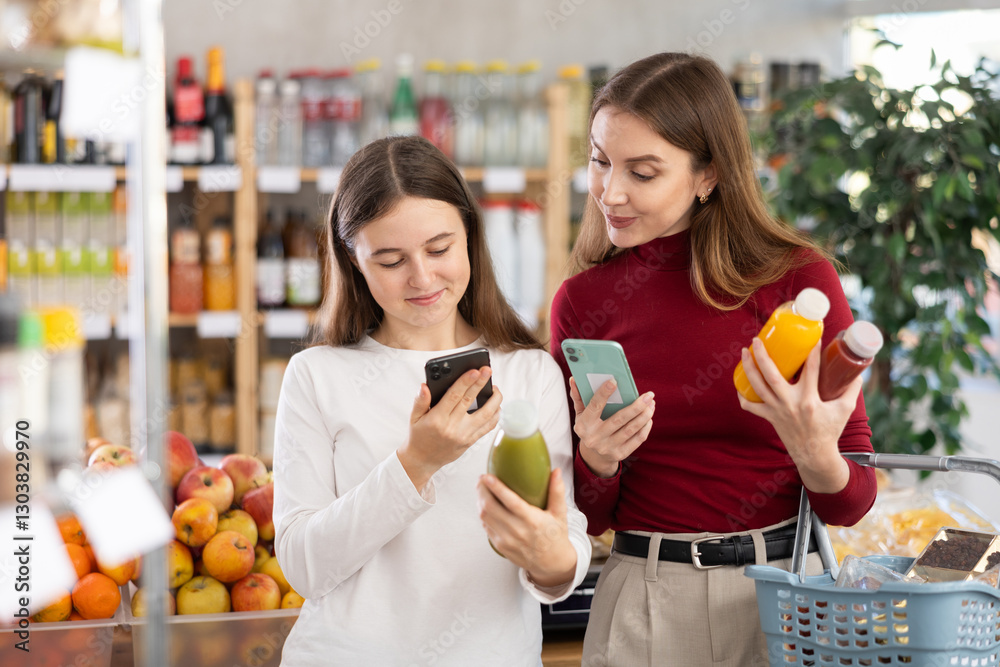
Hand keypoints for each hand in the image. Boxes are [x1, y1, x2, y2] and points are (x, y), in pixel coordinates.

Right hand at [398, 367, 501, 490]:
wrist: (423, 460)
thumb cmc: (418, 436)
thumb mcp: (414, 418)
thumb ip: (420, 401)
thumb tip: (424, 386)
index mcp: (437, 419)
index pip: (454, 396)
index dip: (465, 382)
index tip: (475, 371)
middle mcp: (452, 427)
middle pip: (471, 401)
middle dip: (481, 384)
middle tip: (488, 370)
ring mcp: (463, 435)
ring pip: (485, 415)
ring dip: (494, 400)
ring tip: (496, 389)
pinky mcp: (470, 441)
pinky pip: (487, 427)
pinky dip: (495, 415)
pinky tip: (497, 406)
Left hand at [477, 468, 576, 587]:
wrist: (552, 564)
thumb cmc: (556, 535)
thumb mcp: (560, 514)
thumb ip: (557, 492)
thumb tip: (556, 471)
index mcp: (532, 521)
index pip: (510, 501)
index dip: (496, 488)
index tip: (487, 476)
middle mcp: (517, 531)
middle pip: (490, 508)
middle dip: (482, 491)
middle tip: (481, 480)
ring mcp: (506, 540)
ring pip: (485, 517)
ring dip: (480, 501)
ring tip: (482, 490)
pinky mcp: (500, 546)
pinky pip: (486, 527)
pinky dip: (484, 515)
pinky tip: (486, 506)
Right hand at [569, 377, 654, 477]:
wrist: (594, 456)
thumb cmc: (589, 428)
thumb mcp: (580, 415)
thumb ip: (578, 397)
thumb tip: (574, 379)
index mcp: (584, 425)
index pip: (595, 407)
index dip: (603, 394)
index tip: (614, 381)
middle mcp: (595, 438)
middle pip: (619, 419)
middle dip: (636, 406)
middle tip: (649, 395)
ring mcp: (608, 448)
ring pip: (631, 429)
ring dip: (644, 416)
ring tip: (652, 404)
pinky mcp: (620, 454)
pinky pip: (637, 440)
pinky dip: (645, 427)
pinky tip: (649, 417)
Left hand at [737, 338, 858, 492]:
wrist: (814, 455)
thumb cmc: (830, 431)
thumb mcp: (845, 409)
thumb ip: (851, 389)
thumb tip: (858, 371)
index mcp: (810, 400)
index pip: (810, 370)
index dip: (811, 352)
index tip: (810, 338)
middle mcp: (791, 404)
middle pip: (772, 375)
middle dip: (762, 356)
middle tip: (757, 339)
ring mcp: (777, 411)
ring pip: (758, 387)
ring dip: (749, 369)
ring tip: (744, 352)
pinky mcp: (770, 418)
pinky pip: (751, 406)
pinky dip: (743, 396)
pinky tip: (741, 383)